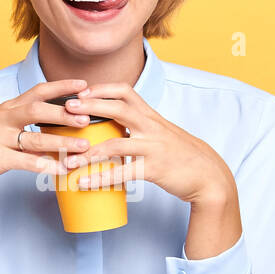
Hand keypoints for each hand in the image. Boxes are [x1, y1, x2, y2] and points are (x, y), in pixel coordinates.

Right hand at [0, 79, 91, 243]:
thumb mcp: (1, 129)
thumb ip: (25, 122)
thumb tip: (59, 121)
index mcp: (6, 109)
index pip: (37, 91)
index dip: (61, 87)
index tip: (84, 85)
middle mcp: (1, 119)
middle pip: (37, 110)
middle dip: (65, 113)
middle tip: (87, 118)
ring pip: (35, 138)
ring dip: (62, 143)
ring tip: (84, 147)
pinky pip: (25, 161)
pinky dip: (46, 165)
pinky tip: (62, 169)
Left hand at [61, 84, 236, 206]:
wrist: (208, 176)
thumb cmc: (182, 155)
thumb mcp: (162, 133)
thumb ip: (141, 127)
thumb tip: (114, 126)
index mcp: (151, 116)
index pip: (125, 91)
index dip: (101, 89)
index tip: (80, 91)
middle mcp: (151, 127)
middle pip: (117, 108)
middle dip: (89, 107)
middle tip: (65, 110)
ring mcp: (153, 147)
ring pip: (115, 144)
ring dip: (87, 152)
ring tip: (67, 160)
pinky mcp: (154, 169)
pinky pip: (123, 173)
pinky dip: (101, 178)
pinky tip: (84, 184)